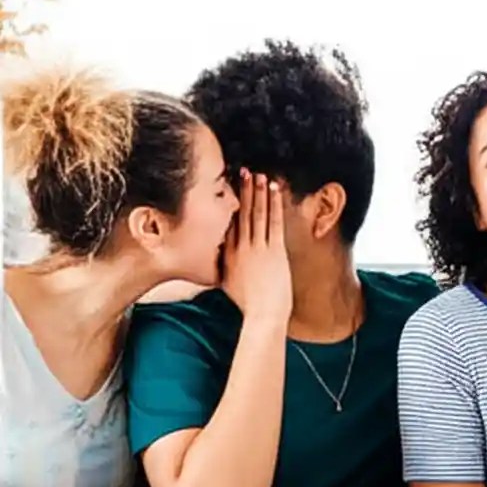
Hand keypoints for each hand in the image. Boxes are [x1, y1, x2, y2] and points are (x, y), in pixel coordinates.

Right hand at [222, 170, 291, 321]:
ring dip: (257, 193)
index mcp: (228, 254)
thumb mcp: (226, 282)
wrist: (264, 315)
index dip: (228, 203)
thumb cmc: (248, 303)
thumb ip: (220, 266)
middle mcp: (240, 248)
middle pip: (240, 213)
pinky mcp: (275, 251)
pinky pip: (274, 222)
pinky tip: (274, 190)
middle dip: (242, 191)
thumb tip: (212, 258)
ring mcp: (258, 248)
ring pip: (256, 214)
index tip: (227, 187)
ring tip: (257, 175)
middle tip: (242, 171)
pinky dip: (273, 204)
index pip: (227, 223)